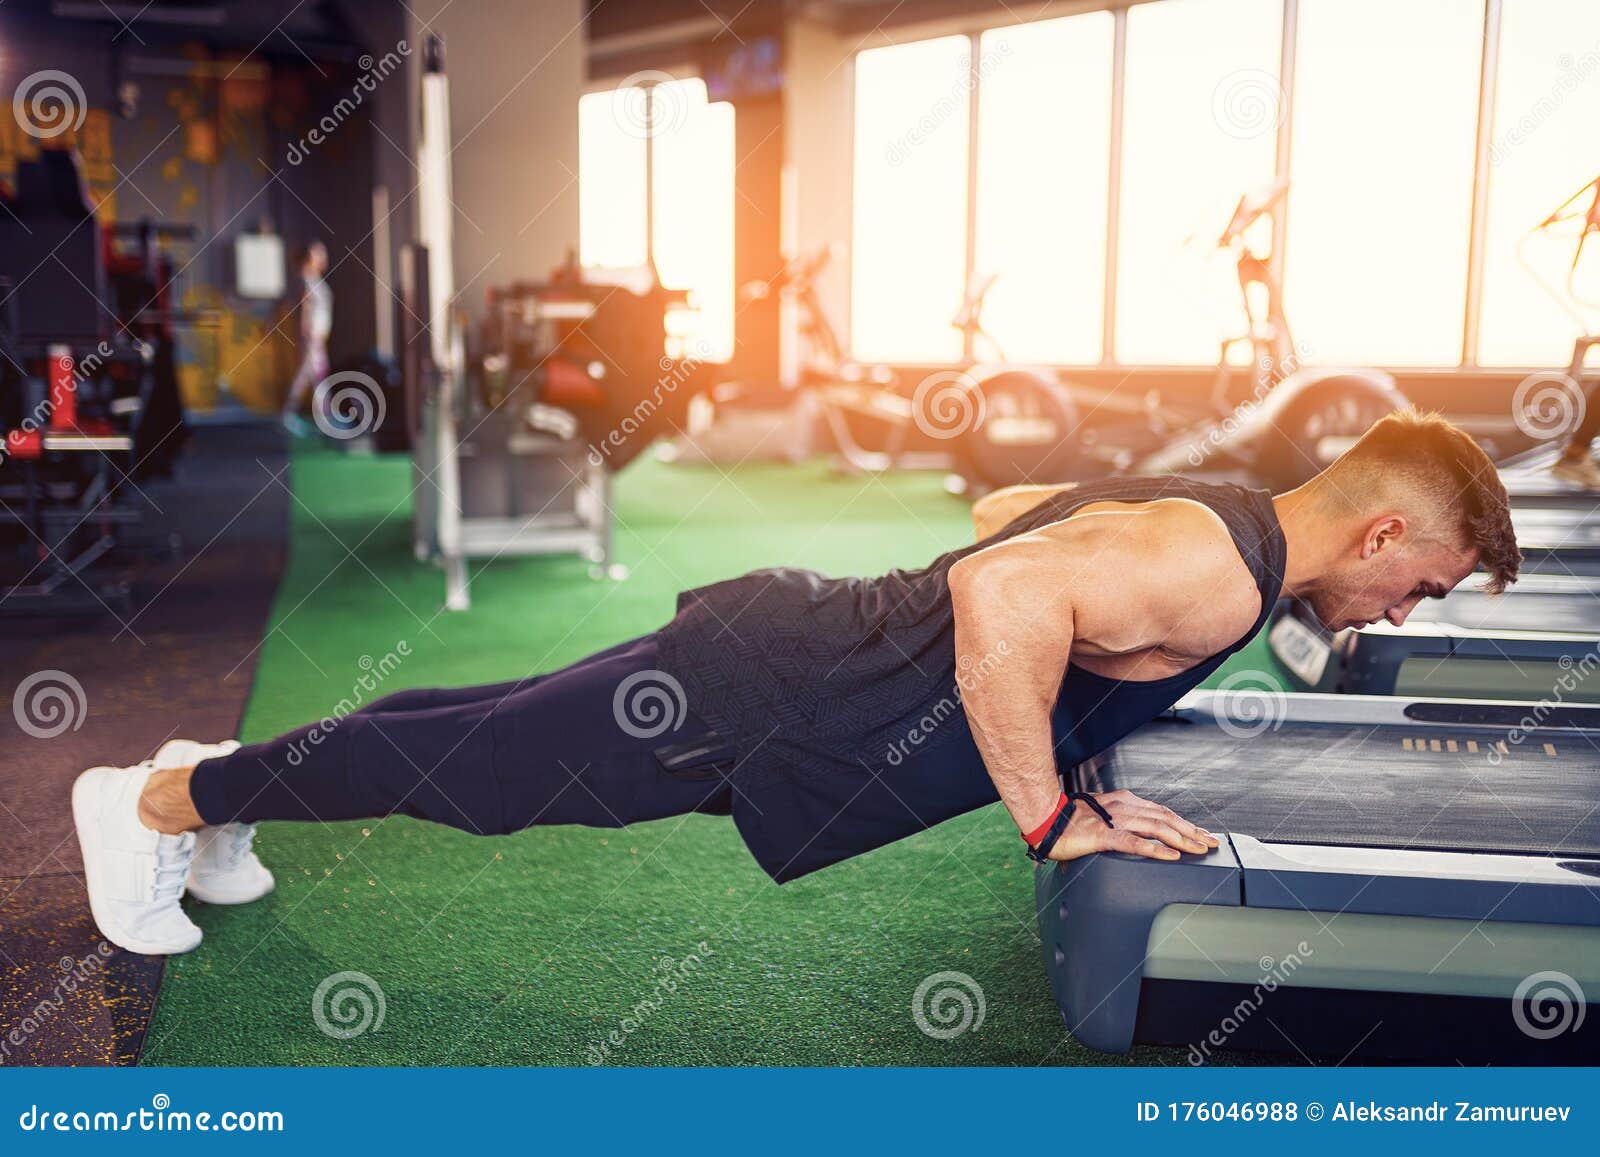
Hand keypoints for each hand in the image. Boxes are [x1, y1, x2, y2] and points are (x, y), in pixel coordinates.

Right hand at [1048, 789, 1218, 862]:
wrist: (1043, 817)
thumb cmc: (1066, 820)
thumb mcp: (1099, 817)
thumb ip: (1117, 825)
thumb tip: (1129, 839)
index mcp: (1123, 802)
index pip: (1161, 811)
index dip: (1184, 823)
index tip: (1201, 833)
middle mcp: (1123, 807)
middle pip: (1165, 818)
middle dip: (1192, 831)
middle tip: (1211, 843)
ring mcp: (1114, 820)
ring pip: (1156, 828)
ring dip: (1181, 839)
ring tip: (1199, 849)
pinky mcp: (1103, 835)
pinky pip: (1134, 843)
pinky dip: (1155, 849)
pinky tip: (1170, 856)